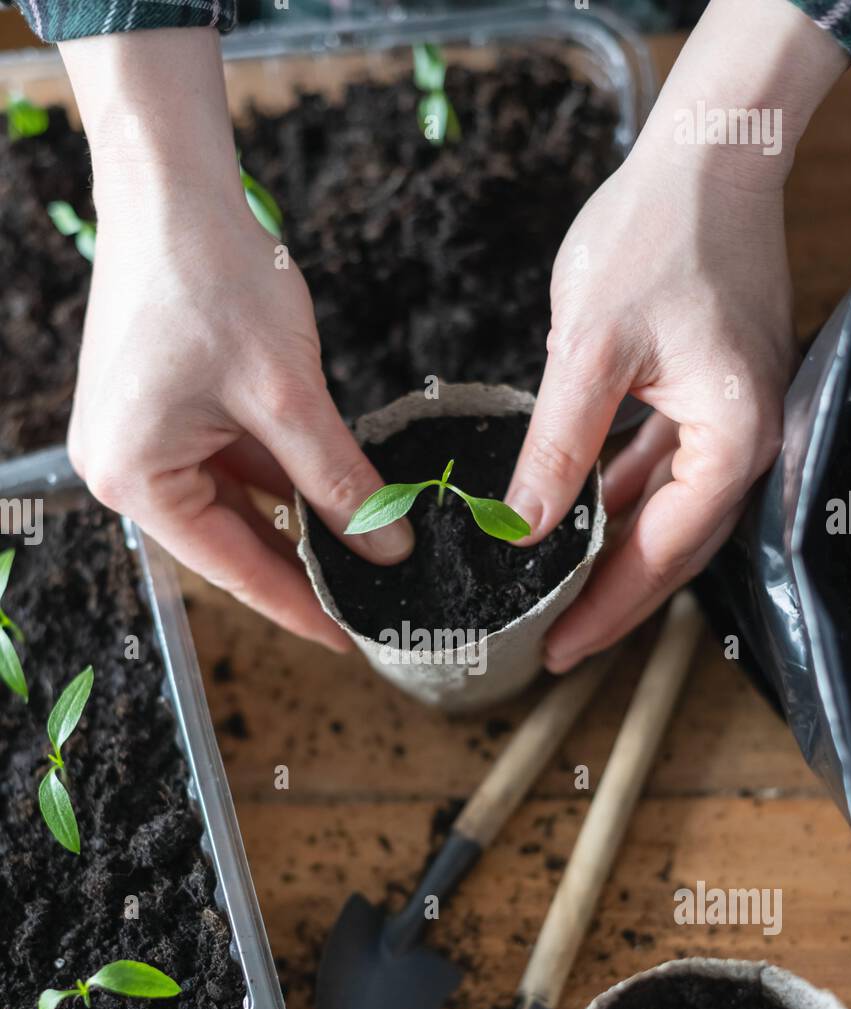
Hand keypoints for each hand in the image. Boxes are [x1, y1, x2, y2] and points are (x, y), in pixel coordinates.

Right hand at [60, 30, 412, 651]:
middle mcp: (126, 470)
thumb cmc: (213, 280)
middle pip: (232, 542)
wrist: (173, 189)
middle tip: (370, 606)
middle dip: (304, 567)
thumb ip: (339, 483)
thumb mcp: (289, 397)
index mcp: (136, 478)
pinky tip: (337, 499)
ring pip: (239, 505)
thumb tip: (388, 550)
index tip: (351, 641)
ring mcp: (143, 441)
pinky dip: (284, 481)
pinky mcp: (166, 415)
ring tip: (365, 558)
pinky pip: (234, 467)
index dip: (299, 607)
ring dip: (300, 522)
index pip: (234, 568)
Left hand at [503, 0, 847, 671]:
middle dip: (613, 597)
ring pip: (668, 513)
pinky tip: (577, 521)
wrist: (708, 153)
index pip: (664, 552)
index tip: (557, 649)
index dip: (607, 607)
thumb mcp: (590, 351)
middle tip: (554, 643)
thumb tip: (518, 528)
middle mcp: (746, 440)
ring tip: (557, 594)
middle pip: (675, 547)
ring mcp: (734, 419)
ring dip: (616, 553)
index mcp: (732, 438)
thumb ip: (555, 449)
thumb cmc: (658, 235)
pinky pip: (666, 469)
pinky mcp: (712, 396)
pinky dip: (622, 498)